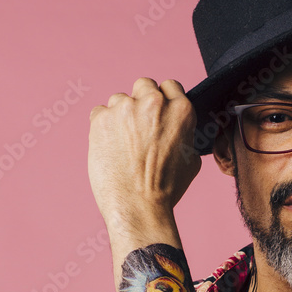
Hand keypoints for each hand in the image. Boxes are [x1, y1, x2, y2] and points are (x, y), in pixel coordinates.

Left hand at [88, 77, 200, 230]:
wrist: (138, 206)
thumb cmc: (166, 189)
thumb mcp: (191, 159)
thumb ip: (184, 134)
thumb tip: (179, 130)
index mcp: (180, 110)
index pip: (170, 86)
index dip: (163, 100)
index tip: (157, 114)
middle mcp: (154, 103)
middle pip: (144, 85)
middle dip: (141, 101)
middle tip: (139, 127)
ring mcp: (125, 108)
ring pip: (120, 100)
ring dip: (121, 116)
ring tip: (123, 145)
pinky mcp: (101, 118)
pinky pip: (100, 113)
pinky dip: (103, 127)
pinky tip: (110, 148)